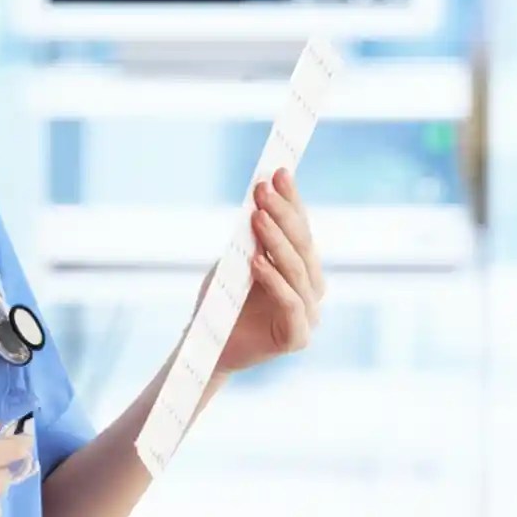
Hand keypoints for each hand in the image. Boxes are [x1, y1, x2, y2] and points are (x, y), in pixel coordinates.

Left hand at [192, 168, 324, 375]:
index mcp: (302, 269)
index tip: (278, 172)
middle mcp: (311, 290)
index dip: (292, 201)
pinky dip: (275, 281)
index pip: (301, 229)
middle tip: (263, 190)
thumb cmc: (221, 300)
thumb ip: (250, 235)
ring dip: (277, 242)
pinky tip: (257, 262)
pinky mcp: (297, 338)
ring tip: (258, 218)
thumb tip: (261, 192)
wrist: (205, 343)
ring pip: (299, 272)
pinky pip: (291, 303)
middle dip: (284, 215)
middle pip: (304, 247)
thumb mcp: (234, 259)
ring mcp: (308, 315)